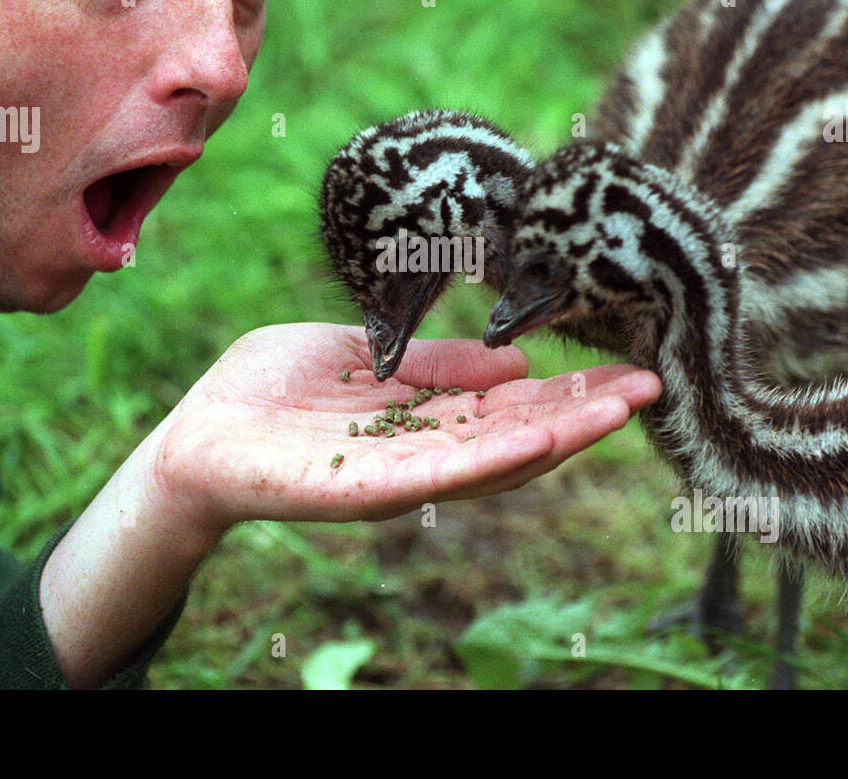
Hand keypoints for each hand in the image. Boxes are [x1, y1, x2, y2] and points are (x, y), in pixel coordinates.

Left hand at [153, 322, 660, 532]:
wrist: (196, 433)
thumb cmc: (274, 390)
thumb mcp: (371, 355)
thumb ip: (436, 362)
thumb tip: (515, 360)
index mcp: (427, 423)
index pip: (512, 409)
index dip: (569, 393)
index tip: (627, 370)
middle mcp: (424, 457)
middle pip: (517, 437)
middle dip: (583, 416)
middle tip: (651, 388)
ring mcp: (397, 479)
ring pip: (492, 460)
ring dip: (559, 437)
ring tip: (619, 410)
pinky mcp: (360, 490)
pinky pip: (436, 476)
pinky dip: (491, 459)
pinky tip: (540, 438)